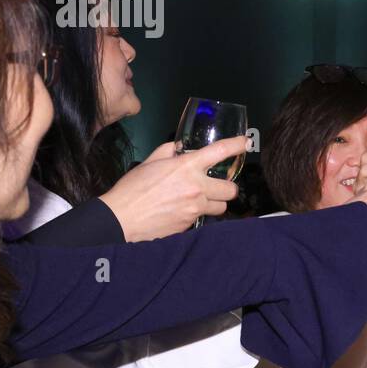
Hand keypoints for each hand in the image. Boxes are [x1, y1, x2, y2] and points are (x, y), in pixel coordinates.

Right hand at [100, 137, 246, 239]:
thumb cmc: (132, 189)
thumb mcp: (149, 162)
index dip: (237, 144)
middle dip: (226, 187)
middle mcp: (196, 187)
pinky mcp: (190, 225)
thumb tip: (180, 147)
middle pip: (231, 189)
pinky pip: (203, 219)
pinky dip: (198, 215)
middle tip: (216, 186)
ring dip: (215, 203)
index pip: (220, 151)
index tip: (246, 142)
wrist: (120, 219)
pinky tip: (182, 212)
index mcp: (186, 167)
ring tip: (200, 201)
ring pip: (221, 207)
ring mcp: (195, 208)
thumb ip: (168, 152)